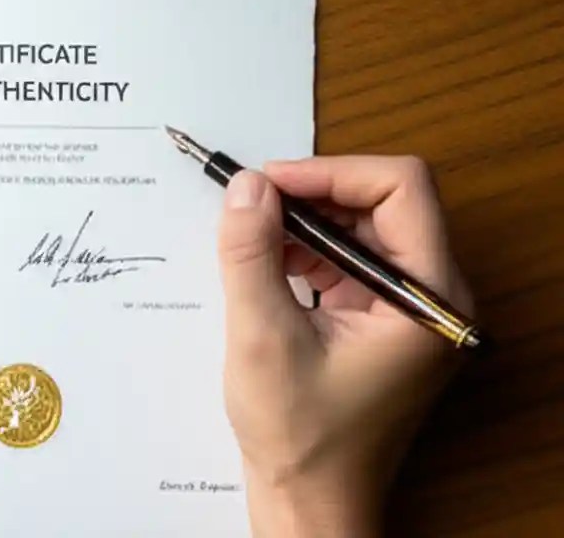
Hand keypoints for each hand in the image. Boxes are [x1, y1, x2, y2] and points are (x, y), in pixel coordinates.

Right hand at [217, 157, 474, 537]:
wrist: (311, 502)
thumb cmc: (301, 437)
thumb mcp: (263, 336)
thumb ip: (252, 254)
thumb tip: (246, 187)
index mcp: (427, 298)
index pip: (401, 190)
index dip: (332, 173)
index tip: (272, 182)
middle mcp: (431, 297)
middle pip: (382, 204)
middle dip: (313, 194)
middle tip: (251, 200)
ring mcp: (408, 310)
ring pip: (363, 229)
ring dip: (305, 222)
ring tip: (249, 233)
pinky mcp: (381, 322)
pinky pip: (349, 262)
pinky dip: (306, 251)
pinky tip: (263, 262)